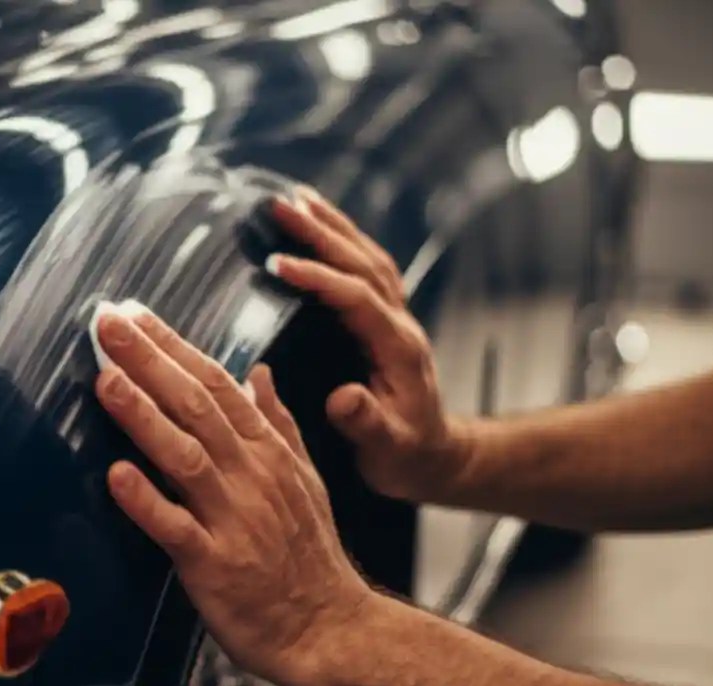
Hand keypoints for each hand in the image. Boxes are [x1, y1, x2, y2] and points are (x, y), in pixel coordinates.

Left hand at [93, 307, 373, 685]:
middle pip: (196, 405)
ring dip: (143, 416)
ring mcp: (233, 518)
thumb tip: (259, 372)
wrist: (330, 629)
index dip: (174, 345)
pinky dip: (147, 500)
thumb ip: (278, 423)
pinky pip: (175, 527)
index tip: (136, 314)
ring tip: (107, 379)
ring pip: (184, 456)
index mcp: (267, 451)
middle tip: (109, 323)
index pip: (216, 382)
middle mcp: (251, 475)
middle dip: (150, 360)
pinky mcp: (214, 564)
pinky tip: (117, 475)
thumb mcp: (305, 478)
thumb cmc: (310, 556)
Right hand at [267, 188, 475, 503]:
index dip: (319, 278)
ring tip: (296, 200)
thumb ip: (366, 424)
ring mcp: (396, 318)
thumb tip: (342, 399)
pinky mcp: (386, 320)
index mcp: (398, 349)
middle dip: (321, 232)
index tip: (277, 264)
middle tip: (278, 206)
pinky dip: (341, 241)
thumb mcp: (387, 450)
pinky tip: (320, 226)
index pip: (357, 298)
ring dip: (333, 227)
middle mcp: (400, 324)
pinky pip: (365, 268)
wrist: (436, 458)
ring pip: (366, 257)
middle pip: (362, 263)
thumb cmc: (407, 457)